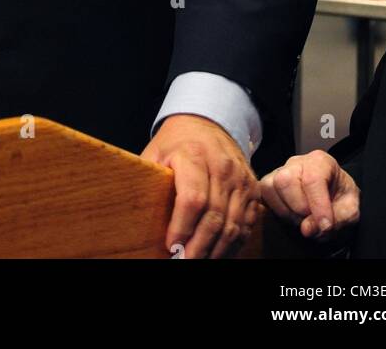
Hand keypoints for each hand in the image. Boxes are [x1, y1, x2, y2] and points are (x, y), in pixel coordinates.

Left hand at [140, 114, 259, 258]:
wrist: (207, 122)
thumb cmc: (176, 143)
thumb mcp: (156, 153)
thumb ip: (150, 181)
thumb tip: (133, 216)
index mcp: (194, 155)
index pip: (192, 198)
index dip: (182, 227)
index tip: (172, 246)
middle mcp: (222, 166)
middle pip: (214, 217)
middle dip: (198, 247)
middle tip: (185, 262)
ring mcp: (240, 178)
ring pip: (233, 225)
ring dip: (216, 250)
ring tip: (199, 261)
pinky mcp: (252, 189)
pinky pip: (246, 224)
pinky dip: (233, 244)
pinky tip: (217, 253)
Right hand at [259, 150, 359, 240]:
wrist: (335, 198)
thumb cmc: (342, 200)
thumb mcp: (351, 210)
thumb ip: (335, 219)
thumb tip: (306, 228)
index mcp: (321, 161)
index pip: (312, 179)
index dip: (318, 205)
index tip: (325, 225)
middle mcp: (297, 162)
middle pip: (286, 180)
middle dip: (299, 207)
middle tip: (312, 218)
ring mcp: (280, 170)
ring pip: (270, 186)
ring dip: (286, 211)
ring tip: (302, 217)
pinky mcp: (269, 182)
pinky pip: (262, 193)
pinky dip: (275, 209)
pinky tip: (291, 214)